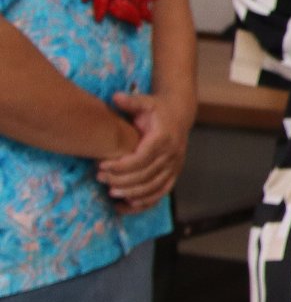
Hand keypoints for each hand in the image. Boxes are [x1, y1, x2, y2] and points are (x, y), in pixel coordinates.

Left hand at [98, 91, 193, 214]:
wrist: (179, 114)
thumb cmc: (157, 109)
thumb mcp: (145, 101)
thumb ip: (131, 101)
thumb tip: (115, 97)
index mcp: (163, 138)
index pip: (142, 158)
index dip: (121, 166)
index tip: (102, 166)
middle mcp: (172, 154)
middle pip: (145, 175)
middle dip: (121, 180)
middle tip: (100, 179)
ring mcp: (175, 166)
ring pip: (153, 187)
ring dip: (132, 193)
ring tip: (111, 193)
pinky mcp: (174, 173)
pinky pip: (161, 193)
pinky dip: (145, 202)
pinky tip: (127, 205)